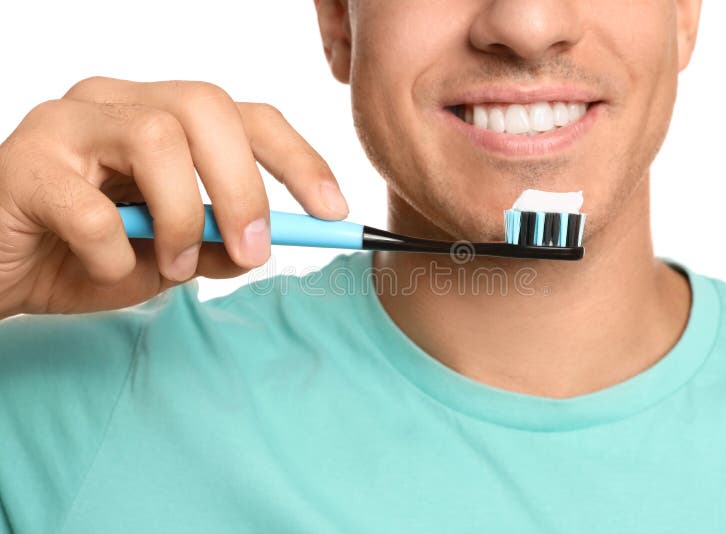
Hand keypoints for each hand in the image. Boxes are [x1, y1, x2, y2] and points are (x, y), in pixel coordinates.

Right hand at [0, 76, 347, 318]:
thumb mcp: (171, 258)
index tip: (334, 211)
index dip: (297, 159)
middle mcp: (117, 103)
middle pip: (206, 106)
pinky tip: (105, 267)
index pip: (245, 116)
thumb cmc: (86, 256)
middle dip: (246, 188)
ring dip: (182, 219)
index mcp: (160, 116)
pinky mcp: (23, 163)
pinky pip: (92, 207)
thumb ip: (218, 245)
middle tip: (255, 253)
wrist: (2, 273)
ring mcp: (67, 124)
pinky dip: (115, 253)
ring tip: (173, 266)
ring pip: (157, 139)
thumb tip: (268, 243)